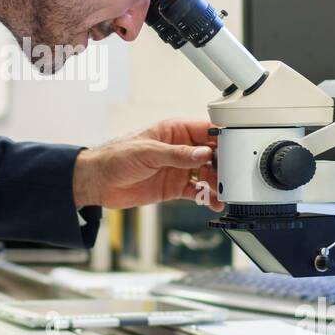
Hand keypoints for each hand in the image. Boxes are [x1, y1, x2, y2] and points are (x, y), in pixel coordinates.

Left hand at [73, 119, 221, 211]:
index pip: (204, 131)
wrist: (98, 182)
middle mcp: (179, 149)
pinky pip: (197, 191)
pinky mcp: (174, 187)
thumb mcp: (148, 152)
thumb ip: (177, 154)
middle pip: (211, 154)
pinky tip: (215, 203)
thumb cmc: (116, 157)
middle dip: (224, 164)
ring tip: (227, 193)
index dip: (221, 137)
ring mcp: (178, 168)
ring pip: (207, 174)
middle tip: (234, 175)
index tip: (236, 146)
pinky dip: (207, 197)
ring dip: (218, 183)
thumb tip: (203, 153)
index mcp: (173, 131)